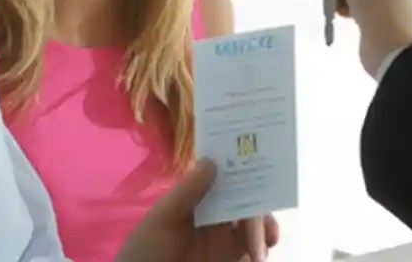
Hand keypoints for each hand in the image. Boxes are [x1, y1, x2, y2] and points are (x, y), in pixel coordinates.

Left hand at [116, 159, 280, 261]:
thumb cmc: (144, 252)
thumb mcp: (161, 219)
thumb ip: (187, 192)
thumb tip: (212, 160)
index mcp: (200, 205)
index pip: (228, 185)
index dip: (245, 176)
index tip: (261, 173)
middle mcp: (216, 224)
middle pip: (250, 211)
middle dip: (262, 214)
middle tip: (267, 227)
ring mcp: (224, 248)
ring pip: (256, 236)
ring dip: (263, 238)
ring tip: (256, 253)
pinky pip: (250, 258)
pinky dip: (254, 258)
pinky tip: (247, 261)